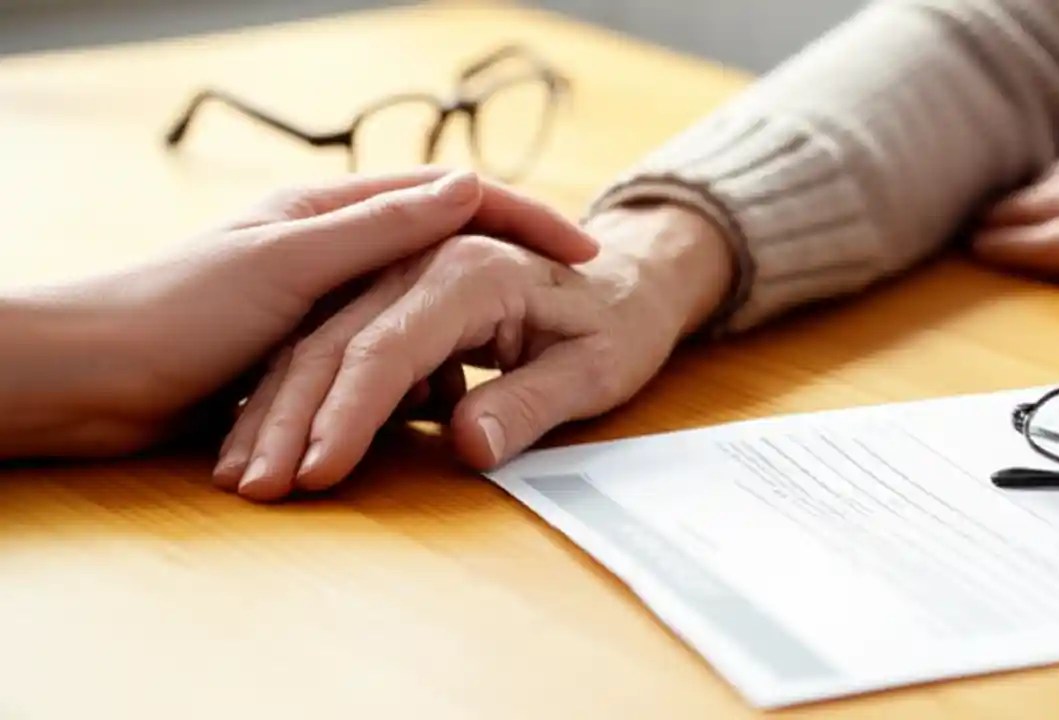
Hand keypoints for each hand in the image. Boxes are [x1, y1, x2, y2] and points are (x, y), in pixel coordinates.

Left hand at [0, 167, 597, 457]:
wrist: (94, 376)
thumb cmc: (182, 307)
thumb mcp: (292, 259)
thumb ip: (380, 229)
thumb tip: (466, 189)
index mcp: (339, 213)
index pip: (457, 198)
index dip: (526, 218)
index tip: (584, 250)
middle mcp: (337, 253)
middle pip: (444, 267)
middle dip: (501, 294)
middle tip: (567, 330)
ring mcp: (325, 308)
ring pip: (411, 331)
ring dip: (453, 361)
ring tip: (497, 394)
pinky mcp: (309, 358)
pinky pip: (379, 375)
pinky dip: (408, 397)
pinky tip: (436, 423)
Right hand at [217, 203, 732, 500]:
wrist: (630, 284)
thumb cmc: (619, 324)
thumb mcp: (595, 370)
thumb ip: (530, 404)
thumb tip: (468, 446)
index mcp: (473, 270)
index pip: (388, 345)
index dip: (349, 412)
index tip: (319, 471)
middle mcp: (426, 263)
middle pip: (337, 341)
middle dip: (295, 417)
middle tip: (260, 488)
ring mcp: (404, 275)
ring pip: (320, 341)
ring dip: (281, 409)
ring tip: (245, 477)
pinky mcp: (394, 299)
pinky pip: (332, 344)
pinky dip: (299, 396)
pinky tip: (270, 447)